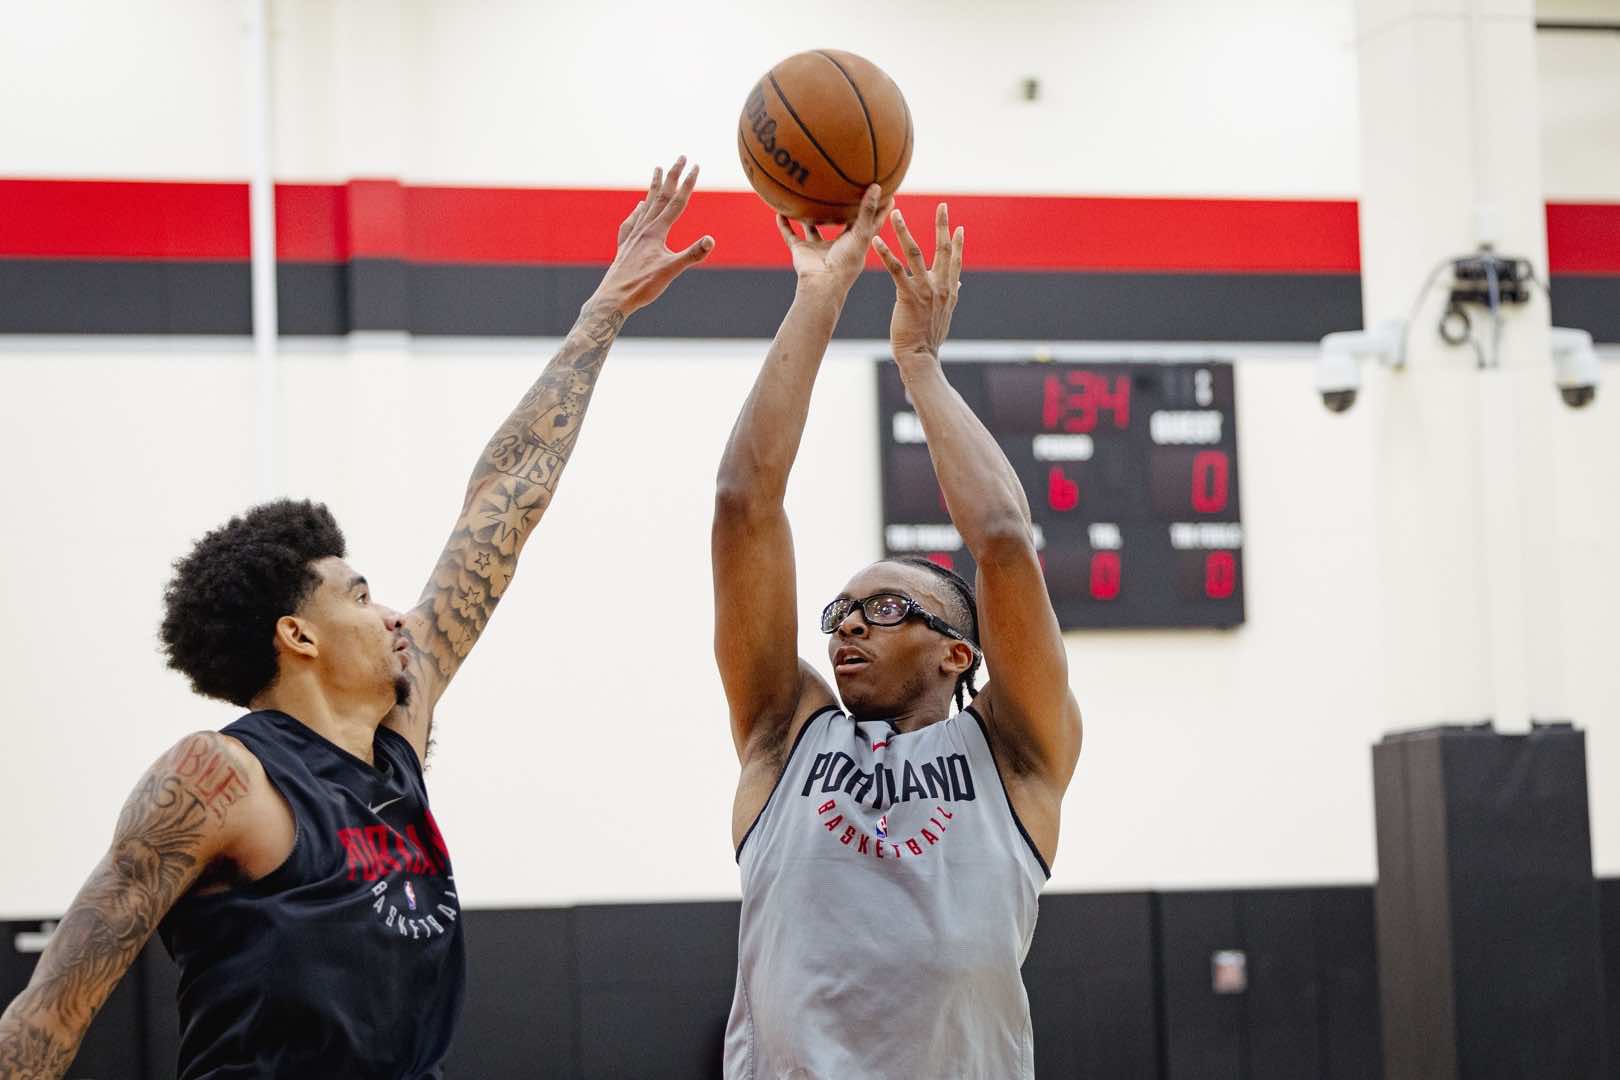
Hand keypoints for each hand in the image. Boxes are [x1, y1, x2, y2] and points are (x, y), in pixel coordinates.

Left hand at [592, 156, 715, 316]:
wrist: (613, 298)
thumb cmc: (642, 286)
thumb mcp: (671, 271)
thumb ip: (692, 254)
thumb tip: (711, 240)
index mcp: (656, 231)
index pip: (677, 202)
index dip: (688, 183)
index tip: (696, 165)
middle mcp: (644, 228)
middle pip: (661, 196)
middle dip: (672, 175)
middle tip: (680, 157)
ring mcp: (633, 235)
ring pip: (646, 204)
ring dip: (655, 187)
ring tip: (658, 170)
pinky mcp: (626, 245)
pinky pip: (632, 221)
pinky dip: (638, 210)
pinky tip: (638, 207)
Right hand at [774, 184, 890, 297]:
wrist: (822, 284)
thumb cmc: (846, 262)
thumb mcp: (861, 233)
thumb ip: (868, 210)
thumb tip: (878, 186)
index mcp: (856, 242)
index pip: (868, 222)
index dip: (877, 208)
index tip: (884, 191)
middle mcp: (837, 245)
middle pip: (840, 224)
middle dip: (842, 210)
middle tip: (844, 189)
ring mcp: (818, 248)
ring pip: (813, 229)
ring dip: (809, 218)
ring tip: (807, 199)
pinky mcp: (801, 251)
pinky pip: (790, 235)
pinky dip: (784, 225)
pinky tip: (779, 212)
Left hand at [873, 203, 963, 366]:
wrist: (920, 355)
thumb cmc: (928, 337)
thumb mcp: (944, 315)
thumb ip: (951, 296)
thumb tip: (959, 286)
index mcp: (949, 290)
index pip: (955, 261)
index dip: (957, 242)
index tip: (958, 226)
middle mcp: (941, 286)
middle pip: (942, 249)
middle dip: (942, 225)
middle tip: (942, 205)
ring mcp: (925, 290)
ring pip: (915, 252)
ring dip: (904, 230)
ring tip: (896, 213)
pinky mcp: (908, 295)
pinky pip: (895, 269)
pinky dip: (885, 253)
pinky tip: (876, 240)